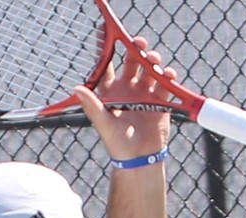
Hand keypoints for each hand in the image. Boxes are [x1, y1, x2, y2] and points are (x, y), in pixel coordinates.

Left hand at [74, 37, 174, 161]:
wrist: (140, 159)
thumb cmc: (117, 143)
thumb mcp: (103, 123)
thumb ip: (92, 105)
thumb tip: (77, 88)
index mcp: (110, 91)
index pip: (106, 64)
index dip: (105, 47)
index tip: (104, 30)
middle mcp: (127, 88)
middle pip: (132, 61)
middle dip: (136, 49)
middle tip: (139, 44)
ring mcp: (145, 93)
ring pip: (150, 69)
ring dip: (153, 61)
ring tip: (154, 61)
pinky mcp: (160, 101)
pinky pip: (166, 83)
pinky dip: (169, 77)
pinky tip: (168, 75)